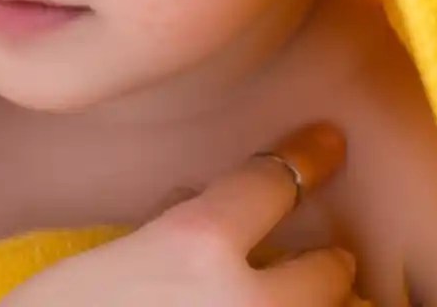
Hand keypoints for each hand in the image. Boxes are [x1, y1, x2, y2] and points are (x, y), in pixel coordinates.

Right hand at [0, 124, 360, 306]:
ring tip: (302, 302)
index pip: (277, 181)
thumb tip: (201, 200)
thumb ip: (168, 229)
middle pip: (332, 266)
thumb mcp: (105, 259)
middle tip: (315, 262)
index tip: (328, 144)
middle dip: (323, 262)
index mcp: (196, 245)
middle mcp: (244, 301)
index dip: (308, 157)